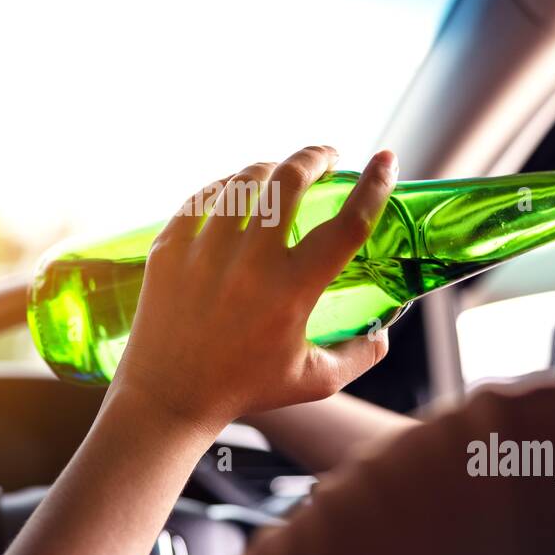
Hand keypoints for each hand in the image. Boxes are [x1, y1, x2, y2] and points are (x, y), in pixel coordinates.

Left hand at [109, 145, 399, 432]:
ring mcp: (204, 250)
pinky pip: (204, 196)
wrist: (168, 398)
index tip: (387, 161)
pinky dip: (227, 187)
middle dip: (316, 156)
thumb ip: (360, 356)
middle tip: (327, 158)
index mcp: (292, 291)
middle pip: (290, 179)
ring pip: (245, 180)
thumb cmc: (244, 389)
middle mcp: (249, 263)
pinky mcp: (169, 247)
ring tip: (282, 173)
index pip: (347, 224)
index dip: (374, 186)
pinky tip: (236, 192)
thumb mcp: (314, 381)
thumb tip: (384, 333)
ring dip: (272, 168)